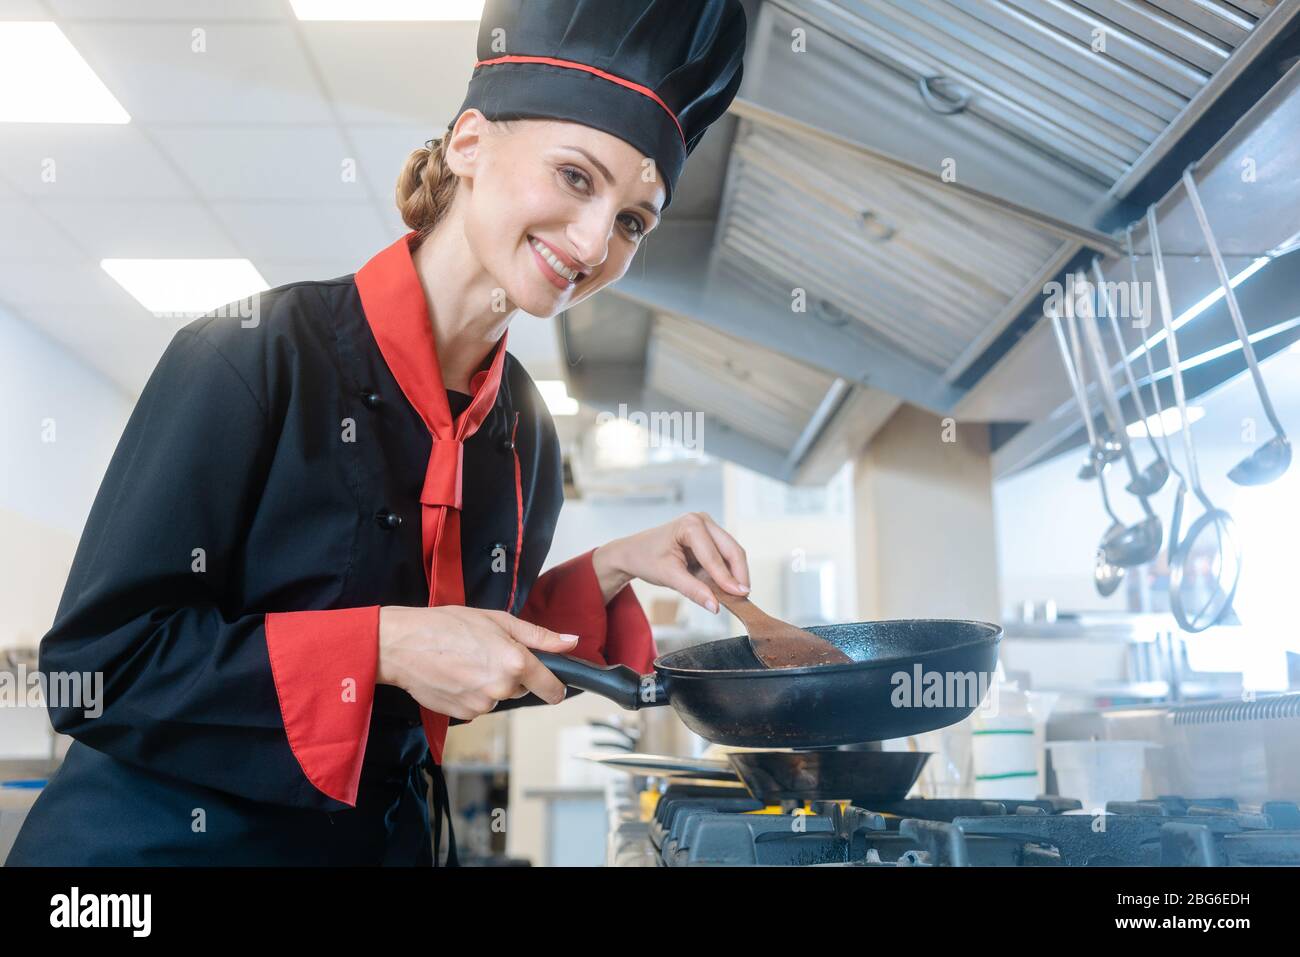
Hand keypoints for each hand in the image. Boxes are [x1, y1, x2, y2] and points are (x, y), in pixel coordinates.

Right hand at [376, 605, 578, 719]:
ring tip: (466, 661)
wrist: (403, 646)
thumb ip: (539, 635)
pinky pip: (479, 705)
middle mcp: (502, 688)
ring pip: (499, 696)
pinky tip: (456, 675)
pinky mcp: (465, 715)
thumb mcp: (497, 620)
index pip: (552, 688)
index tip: (554, 683)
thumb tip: (570, 642)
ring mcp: (483, 705)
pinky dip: (472, 693)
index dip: (555, 686)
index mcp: (515, 662)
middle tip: (487, 652)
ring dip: (490, 684)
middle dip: (513, 674)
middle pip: (522, 688)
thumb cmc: (446, 626)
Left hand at [592, 512, 749, 613]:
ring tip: (737, 595)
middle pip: (731, 549)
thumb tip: (715, 606)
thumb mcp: (668, 576)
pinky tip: (727, 586)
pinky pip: (725, 555)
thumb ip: (693, 591)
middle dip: (739, 574)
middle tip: (744, 597)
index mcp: (690, 524)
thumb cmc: (646, 559)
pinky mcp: (709, 537)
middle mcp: (702, 520)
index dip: (727, 578)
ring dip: (735, 573)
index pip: (714, 556)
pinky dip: (728, 571)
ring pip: (732, 552)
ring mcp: (707, 526)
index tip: (740, 596)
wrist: (633, 552)